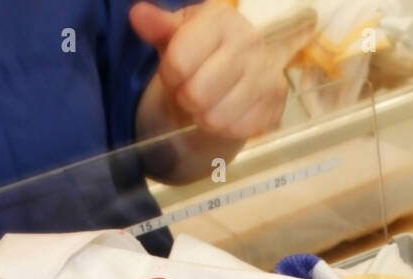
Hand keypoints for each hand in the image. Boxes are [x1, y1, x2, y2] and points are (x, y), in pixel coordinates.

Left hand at [131, 1, 287, 140]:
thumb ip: (156, 27)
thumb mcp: (174, 37)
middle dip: (186, 98)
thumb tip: (137, 14)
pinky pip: (235, 129)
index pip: (179, 62)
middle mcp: (250, 41)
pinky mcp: (275, 103)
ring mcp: (267, 73)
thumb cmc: (197, 53)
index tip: (174, 73)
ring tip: (207, 102)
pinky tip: (226, 111)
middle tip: (191, 90)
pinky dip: (224, 127)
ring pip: (215, 117)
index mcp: (222, 18)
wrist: (232, 76)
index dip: (169, 76)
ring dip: (203, 116)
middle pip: (196, 94)